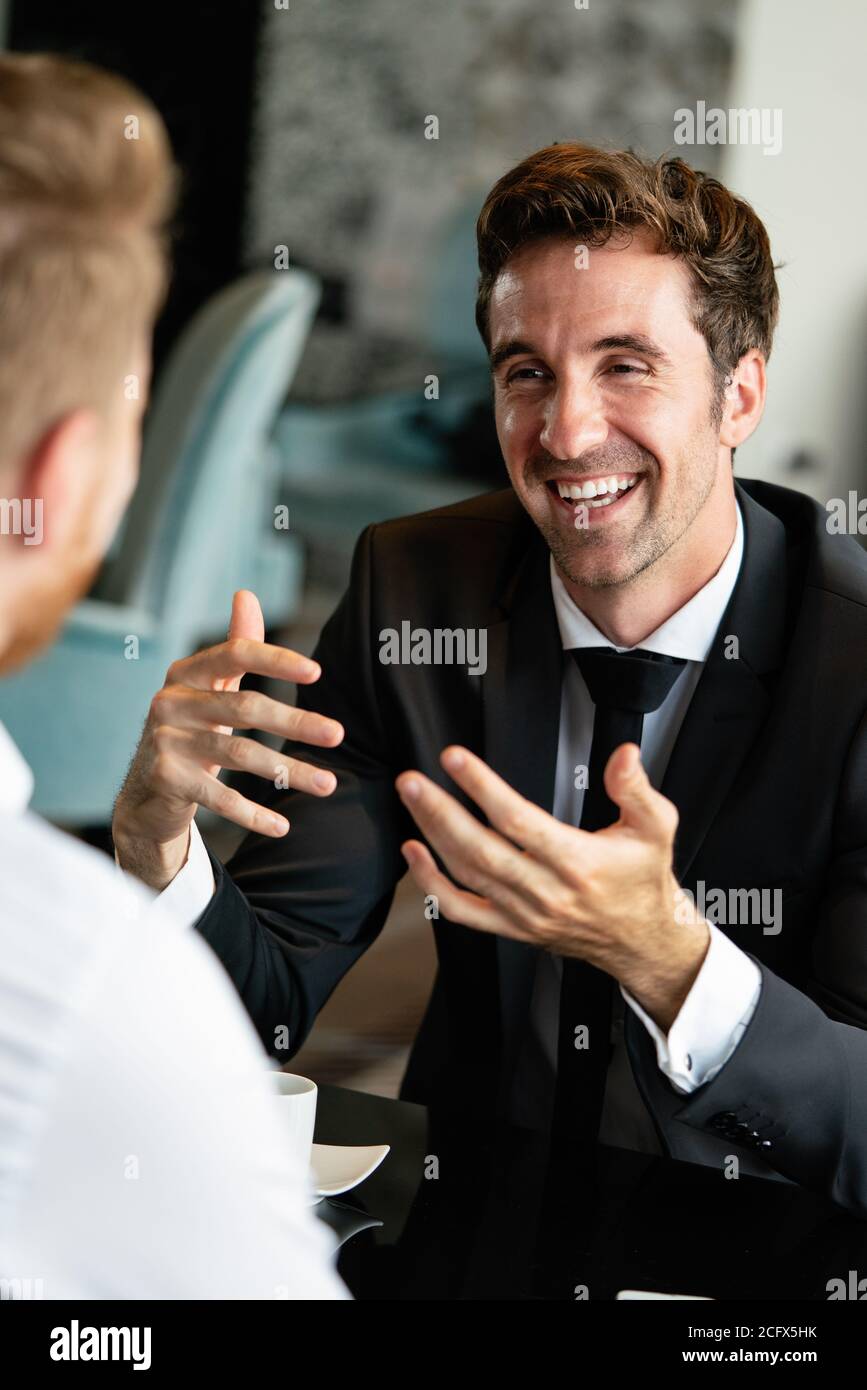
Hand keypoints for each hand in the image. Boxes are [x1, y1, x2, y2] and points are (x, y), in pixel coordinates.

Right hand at [112, 590, 343, 889]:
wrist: (144, 792)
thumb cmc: (190, 730)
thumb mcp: (209, 687)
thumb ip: (234, 644)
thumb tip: (246, 594)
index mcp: (185, 674)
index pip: (234, 653)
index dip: (276, 660)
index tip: (317, 672)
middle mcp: (170, 702)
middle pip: (245, 708)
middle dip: (296, 722)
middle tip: (338, 734)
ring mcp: (165, 742)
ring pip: (239, 755)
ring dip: (288, 771)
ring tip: (329, 783)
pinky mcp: (166, 780)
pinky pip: (218, 798)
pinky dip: (252, 814)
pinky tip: (282, 826)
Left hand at [396, 742, 709, 1032]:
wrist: (642, 941)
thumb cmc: (643, 881)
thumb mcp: (656, 828)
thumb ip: (637, 789)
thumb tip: (624, 756)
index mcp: (579, 863)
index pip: (518, 821)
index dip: (482, 787)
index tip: (455, 759)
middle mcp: (546, 891)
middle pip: (480, 849)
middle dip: (439, 811)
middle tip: (413, 780)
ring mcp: (524, 914)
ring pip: (465, 874)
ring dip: (431, 835)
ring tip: (411, 799)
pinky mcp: (511, 928)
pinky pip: (461, 910)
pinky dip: (430, 883)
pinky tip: (414, 853)